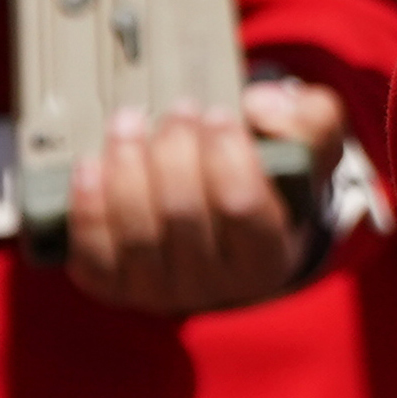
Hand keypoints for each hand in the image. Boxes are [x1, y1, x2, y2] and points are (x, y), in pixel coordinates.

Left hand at [64, 78, 342, 314]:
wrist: (228, 227)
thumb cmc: (271, 182)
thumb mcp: (309, 149)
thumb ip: (307, 120)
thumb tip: (258, 105)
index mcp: (269, 258)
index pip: (241, 207)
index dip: (225, 154)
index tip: (218, 114)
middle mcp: (214, 288)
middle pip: (181, 213)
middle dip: (173, 150)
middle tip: (177, 110)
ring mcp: (159, 292)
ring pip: (135, 231)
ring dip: (126, 167)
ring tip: (129, 121)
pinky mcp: (114, 288)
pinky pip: (92, 253)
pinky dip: (88, 207)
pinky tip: (91, 166)